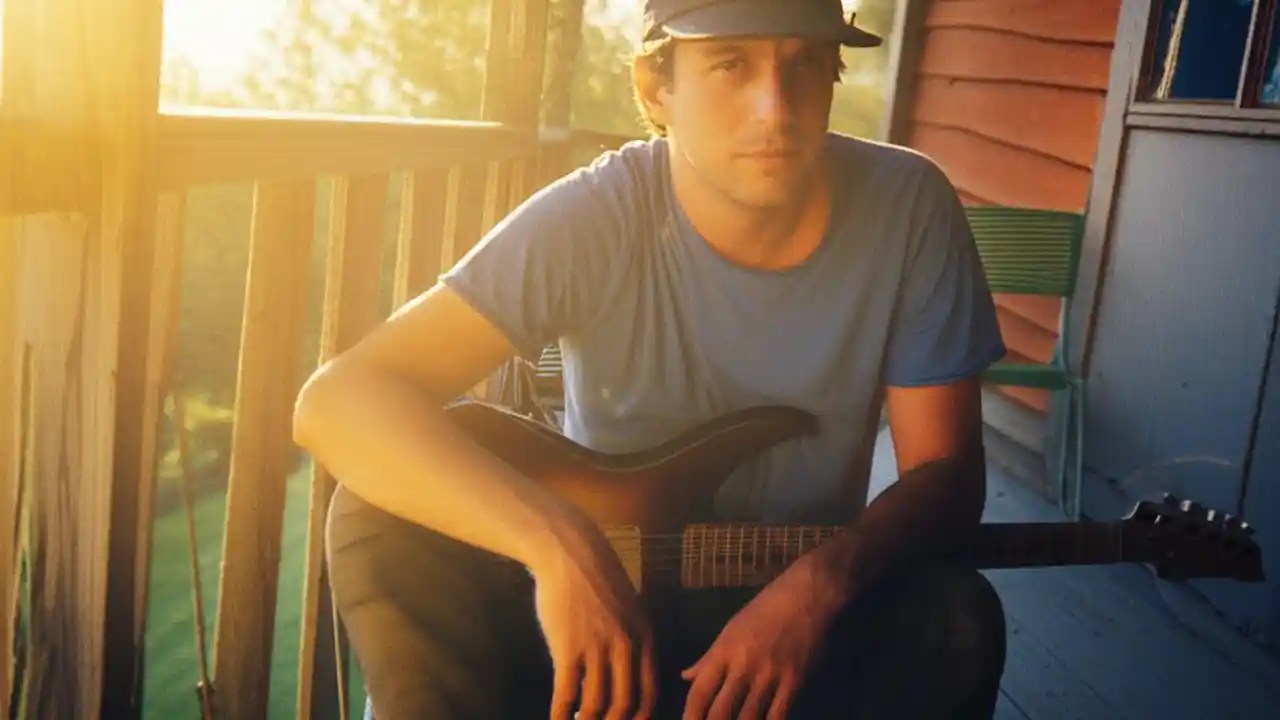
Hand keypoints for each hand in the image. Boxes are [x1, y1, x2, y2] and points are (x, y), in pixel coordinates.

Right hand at [531, 516, 658, 719]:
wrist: (570, 555)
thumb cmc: (598, 580)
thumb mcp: (631, 608)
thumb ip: (634, 641)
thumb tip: (631, 673)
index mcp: (645, 638)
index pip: (649, 693)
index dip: (640, 718)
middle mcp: (625, 647)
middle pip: (624, 705)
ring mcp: (596, 649)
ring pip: (595, 705)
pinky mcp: (567, 649)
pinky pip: (566, 694)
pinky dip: (560, 714)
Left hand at [680, 560, 842, 719]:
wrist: (805, 596)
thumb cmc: (764, 610)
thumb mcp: (730, 629)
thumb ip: (708, 658)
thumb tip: (686, 676)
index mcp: (723, 652)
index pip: (699, 692)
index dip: (690, 716)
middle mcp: (743, 666)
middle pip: (720, 712)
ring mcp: (769, 675)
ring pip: (748, 718)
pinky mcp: (794, 681)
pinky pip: (778, 714)